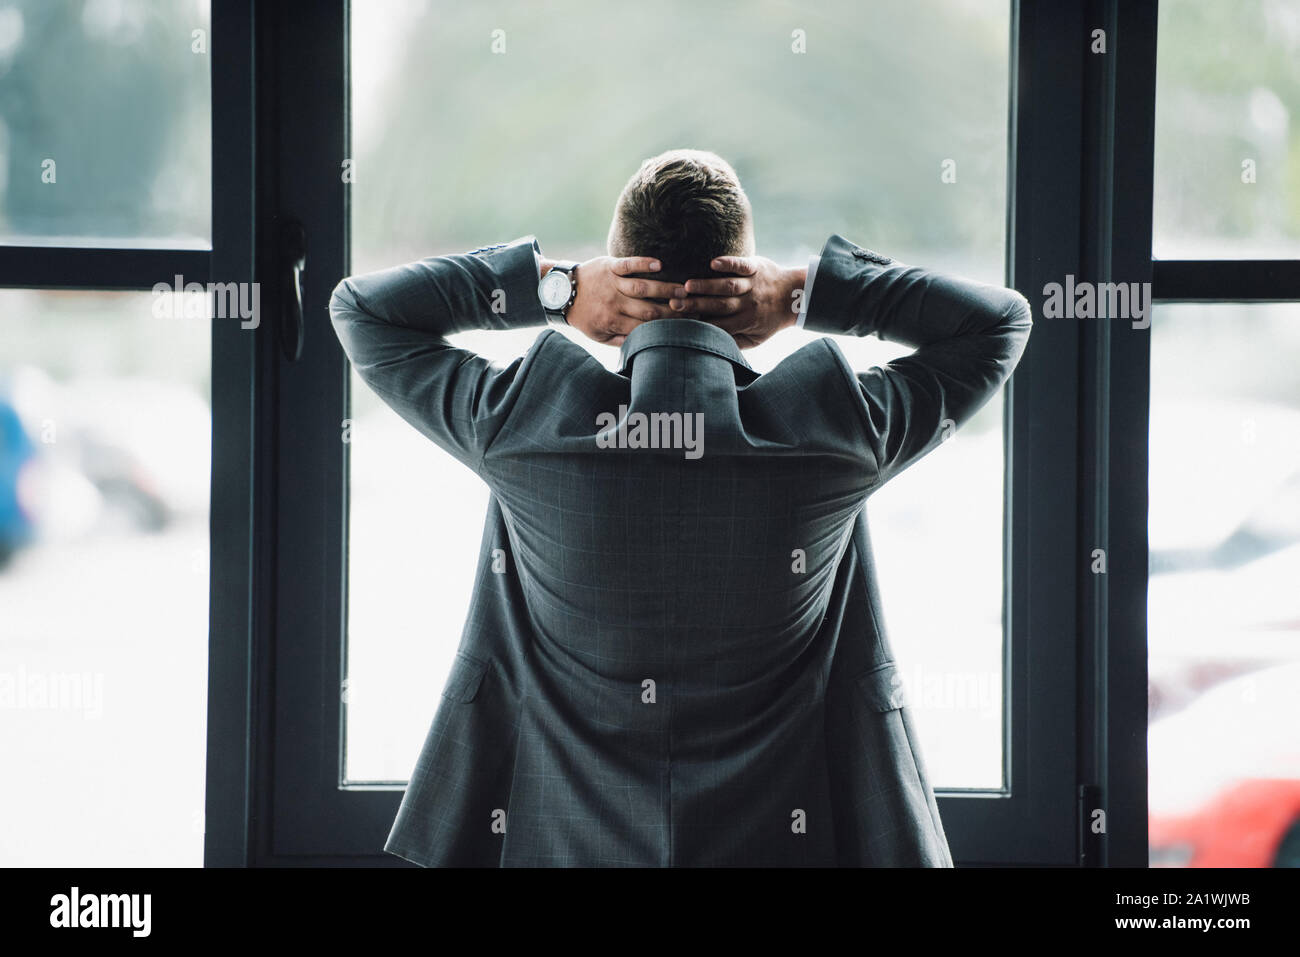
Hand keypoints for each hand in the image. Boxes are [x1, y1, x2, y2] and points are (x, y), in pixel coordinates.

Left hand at [561, 256, 682, 346]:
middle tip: (693, 308)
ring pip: (642, 287)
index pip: (646, 327)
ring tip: (684, 290)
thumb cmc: (584, 316)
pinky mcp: (609, 267)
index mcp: (614, 322)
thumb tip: (643, 345)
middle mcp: (615, 303)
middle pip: (648, 309)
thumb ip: (621, 340)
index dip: (667, 328)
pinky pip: (628, 264)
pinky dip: (643, 264)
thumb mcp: (599, 336)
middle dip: (672, 310)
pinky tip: (660, 264)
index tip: (686, 327)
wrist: (562, 292)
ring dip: (664, 288)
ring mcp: (612, 284)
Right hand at [669, 256, 804, 348]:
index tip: (678, 325)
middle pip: (719, 305)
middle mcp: (747, 303)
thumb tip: (714, 348)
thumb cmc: (770, 319)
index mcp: (745, 321)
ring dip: (707, 286)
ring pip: (727, 286)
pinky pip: (741, 265)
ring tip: (686, 286)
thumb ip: (736, 342)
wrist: (795, 296)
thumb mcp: (757, 338)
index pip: (719, 325)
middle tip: (674, 304)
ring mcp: (751, 284)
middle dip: (696, 305)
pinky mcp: (755, 267)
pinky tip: (713, 263)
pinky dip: (728, 264)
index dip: (699, 324)